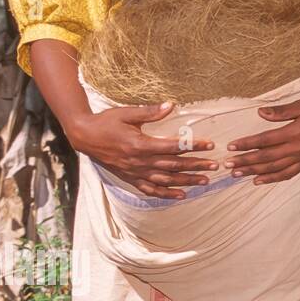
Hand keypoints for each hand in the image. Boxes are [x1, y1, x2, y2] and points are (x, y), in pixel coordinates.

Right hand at [68, 101, 218, 200]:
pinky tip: (182, 195)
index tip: (210, 145)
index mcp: (140, 145)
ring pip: (165, 180)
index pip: (173, 147)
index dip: (193, 146)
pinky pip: (150, 190)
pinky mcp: (130, 178)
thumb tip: (171, 104)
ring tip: (205, 181)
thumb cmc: (106, 122)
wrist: (84, 136)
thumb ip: (150, 111)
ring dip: (186, 181)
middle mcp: (139, 162)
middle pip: (173, 166)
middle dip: (196, 166)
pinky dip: (166, 194)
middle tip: (215, 166)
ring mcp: (135, 172)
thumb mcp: (127, 113)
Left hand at [224, 96, 299, 184]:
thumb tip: (261, 113)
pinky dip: (272, 178)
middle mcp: (299, 148)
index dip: (248, 144)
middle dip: (246, 161)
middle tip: (227, 164)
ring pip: (275, 168)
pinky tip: (259, 180)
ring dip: (255, 172)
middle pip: (267, 157)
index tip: (232, 147)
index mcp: (297, 132)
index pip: (266, 140)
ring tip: (237, 174)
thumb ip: (282, 111)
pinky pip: (288, 173)